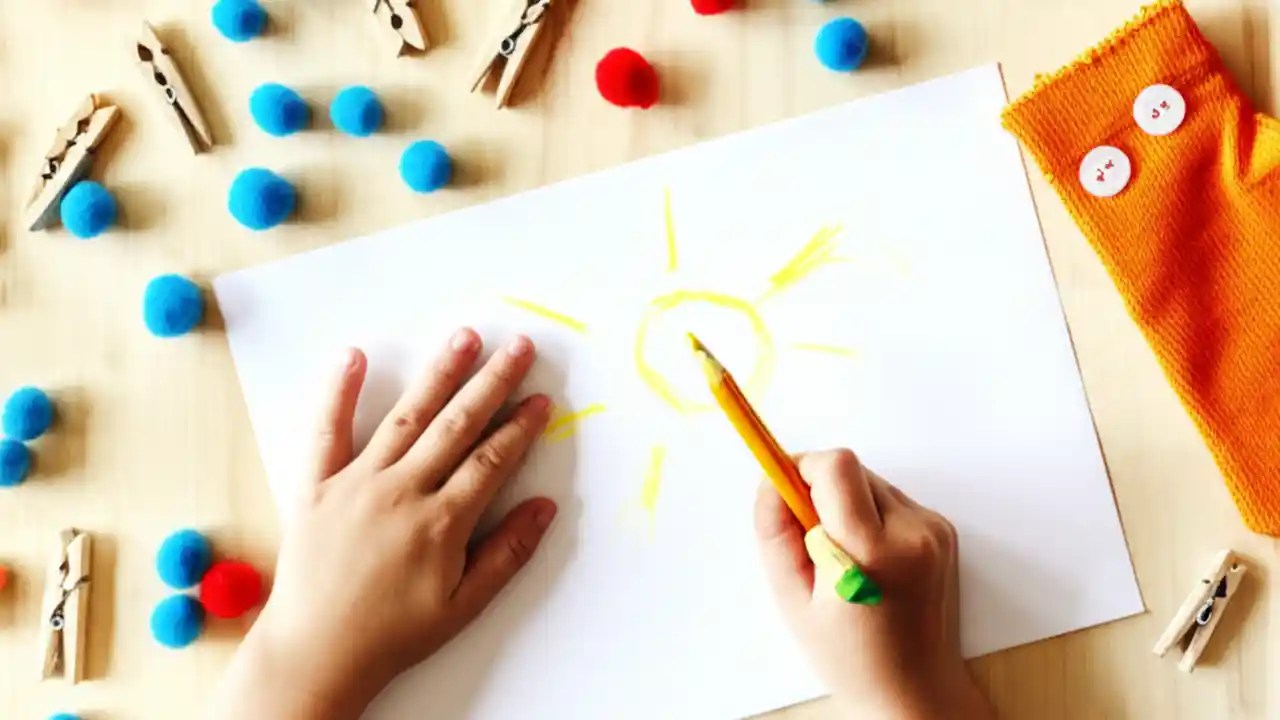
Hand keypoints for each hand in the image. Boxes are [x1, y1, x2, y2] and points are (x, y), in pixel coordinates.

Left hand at [209, 329, 556, 719]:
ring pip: (407, 417)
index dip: (521, 428)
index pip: (491, 460)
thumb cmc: (392, 635)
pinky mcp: (316, 485)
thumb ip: (506, 554)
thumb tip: (545, 508)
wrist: (315, 652)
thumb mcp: (462, 606)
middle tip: (520, 347)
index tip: (542, 399)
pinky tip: (354, 356)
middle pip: (457, 425)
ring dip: (439, 373)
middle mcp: (401, 492)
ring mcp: (356, 483)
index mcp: (440, 523)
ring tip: (465, 338)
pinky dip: (339, 392)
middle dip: (493, 382)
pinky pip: (327, 430)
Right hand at [755, 450, 991, 719]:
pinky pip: (891, 500)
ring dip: (846, 506)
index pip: (836, 466)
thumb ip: (774, 531)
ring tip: (843, 559)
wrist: (916, 691)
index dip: (802, 469)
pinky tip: (869, 561)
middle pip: (851, 470)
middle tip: (812, 544)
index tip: (783, 490)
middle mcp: (914, 532)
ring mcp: (934, 530)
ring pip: (870, 482)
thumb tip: (770, 478)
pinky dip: (870, 518)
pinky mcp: (943, 529)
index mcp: (874, 552)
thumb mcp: (792, 600)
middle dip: (821, 494)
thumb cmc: (851, 657)